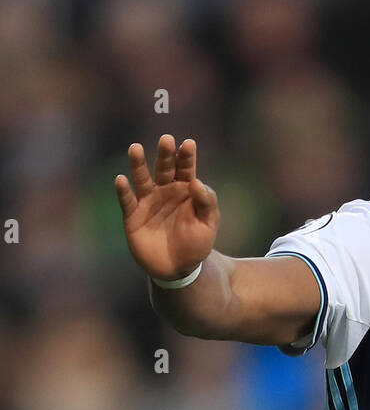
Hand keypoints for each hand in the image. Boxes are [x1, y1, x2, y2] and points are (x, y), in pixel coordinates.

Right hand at [115, 136, 219, 280]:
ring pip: (141, 179)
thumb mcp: (208, 225)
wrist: (178, 269)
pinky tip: (121, 180)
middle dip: (165, 154)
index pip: (186, 169)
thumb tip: (196, 182)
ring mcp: (148, 202)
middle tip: (167, 140)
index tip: (188, 144)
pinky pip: (127, 201)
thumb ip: (206, 203)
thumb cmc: (195, 244)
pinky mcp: (133, 216)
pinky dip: (123, 191)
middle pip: (164, 168)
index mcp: (185, 190)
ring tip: (135, 148)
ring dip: (138, 164)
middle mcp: (165, 190)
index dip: (187, 157)